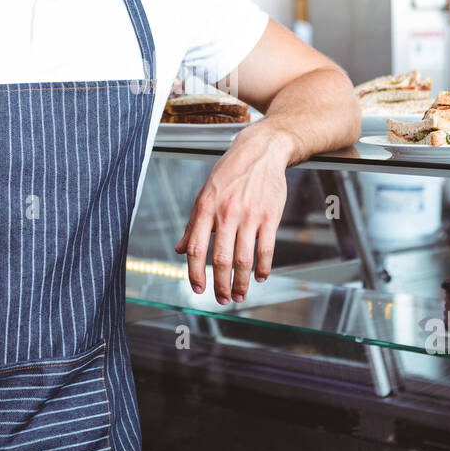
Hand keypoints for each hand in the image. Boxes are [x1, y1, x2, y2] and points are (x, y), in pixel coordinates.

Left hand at [174, 125, 291, 303]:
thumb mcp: (205, 194)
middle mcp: (226, 213)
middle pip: (220, 259)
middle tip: (222, 298)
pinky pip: (266, 249)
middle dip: (220, 285)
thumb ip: (193, 224)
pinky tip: (260, 277)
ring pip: (244, 259)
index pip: (195, 248)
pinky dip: (263, 268)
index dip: (194, 273)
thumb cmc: (230, 173)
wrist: (261, 152)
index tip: (198, 289)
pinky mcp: (270, 217)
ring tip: (240, 294)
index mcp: (206, 208)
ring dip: (241, 283)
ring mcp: (250, 216)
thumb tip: (179, 249)